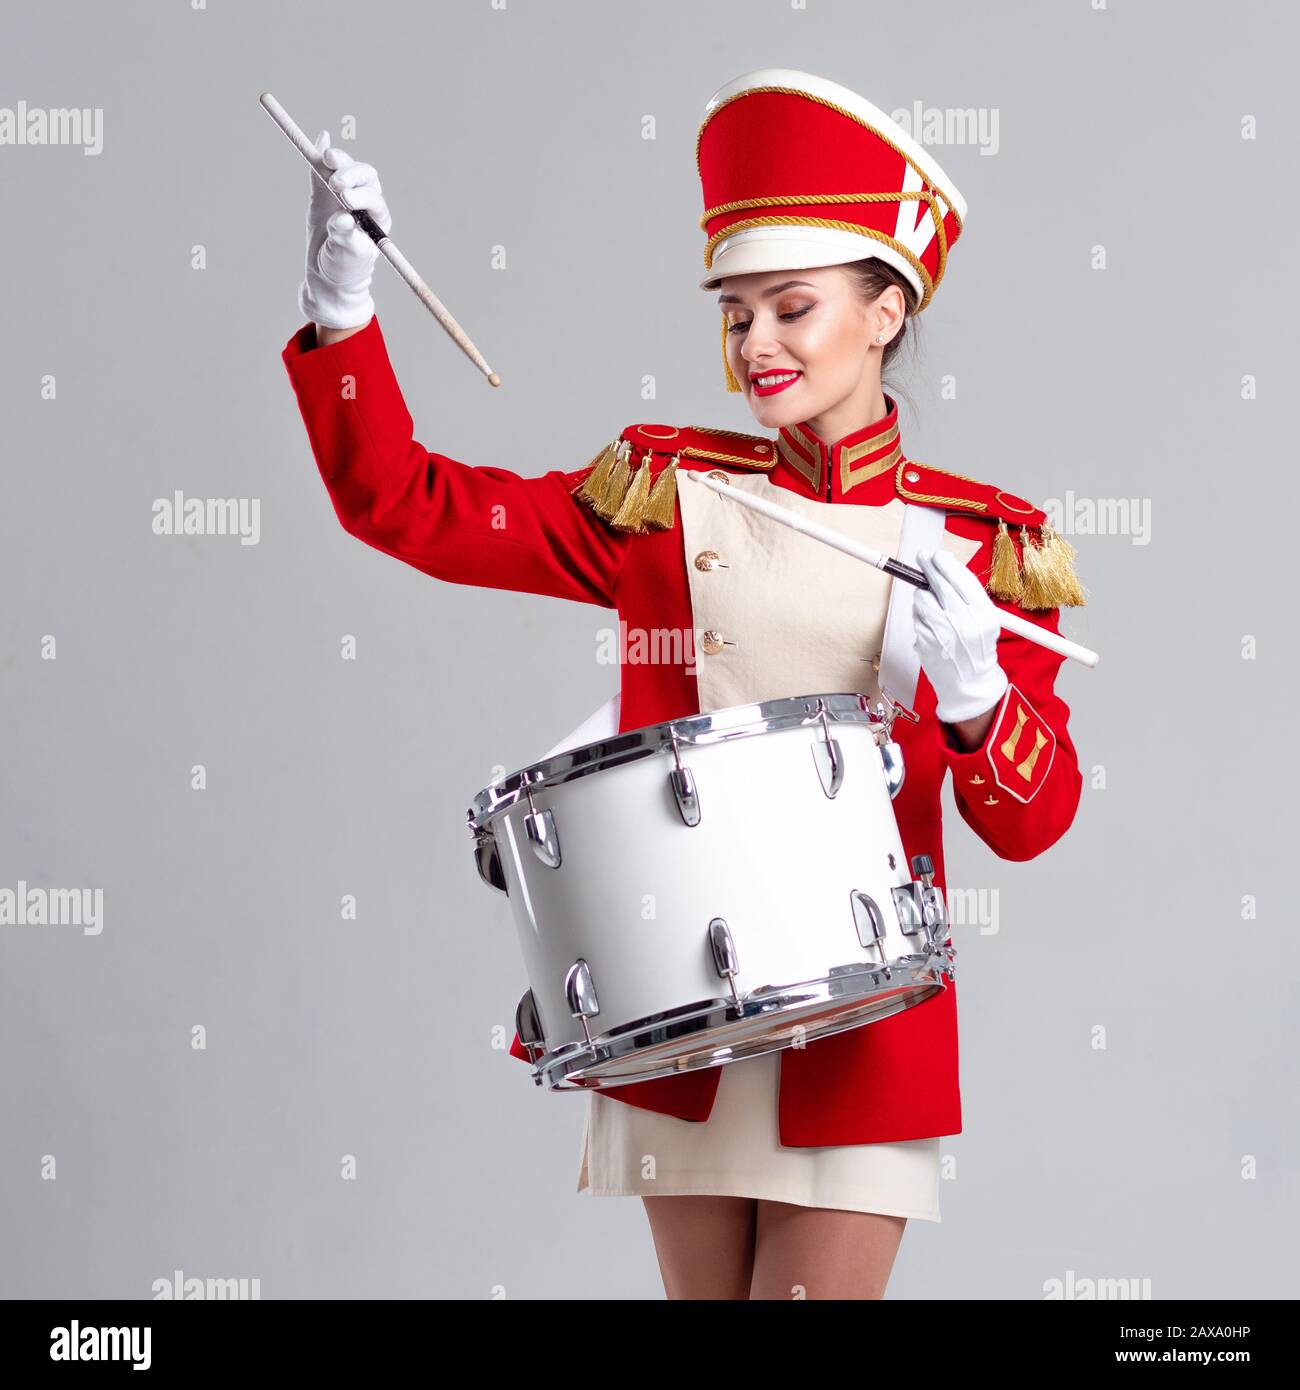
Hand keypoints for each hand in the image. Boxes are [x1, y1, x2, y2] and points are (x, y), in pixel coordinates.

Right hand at [298, 130, 392, 329]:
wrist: (327, 271)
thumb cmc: (344, 267)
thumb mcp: (346, 257)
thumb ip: (346, 238)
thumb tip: (343, 219)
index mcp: (378, 217)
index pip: (374, 197)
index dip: (362, 195)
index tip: (346, 201)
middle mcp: (364, 201)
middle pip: (365, 176)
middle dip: (352, 174)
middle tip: (336, 184)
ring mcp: (344, 192)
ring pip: (346, 168)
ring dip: (339, 161)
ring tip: (327, 160)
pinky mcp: (323, 190)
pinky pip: (323, 170)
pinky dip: (321, 156)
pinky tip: (321, 138)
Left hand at [912, 548, 1008, 724]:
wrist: (969, 682)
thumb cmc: (976, 647)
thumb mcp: (984, 619)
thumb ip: (967, 595)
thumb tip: (945, 564)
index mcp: (984, 614)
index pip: (962, 579)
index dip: (946, 563)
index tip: (937, 554)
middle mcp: (964, 621)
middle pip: (939, 584)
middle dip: (928, 567)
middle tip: (922, 557)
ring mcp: (943, 632)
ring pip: (922, 598)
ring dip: (923, 596)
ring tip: (933, 606)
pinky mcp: (926, 640)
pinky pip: (916, 617)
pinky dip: (920, 615)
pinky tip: (930, 624)